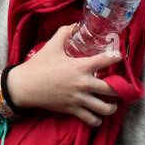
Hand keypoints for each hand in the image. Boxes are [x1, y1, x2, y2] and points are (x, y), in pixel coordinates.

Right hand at [4, 24, 123, 126]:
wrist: (24, 86)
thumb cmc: (38, 66)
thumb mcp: (51, 46)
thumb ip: (64, 33)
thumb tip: (74, 25)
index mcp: (80, 67)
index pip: (107, 60)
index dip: (116, 57)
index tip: (118, 56)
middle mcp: (83, 84)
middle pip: (113, 90)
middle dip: (120, 89)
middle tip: (118, 87)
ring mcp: (79, 99)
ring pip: (105, 108)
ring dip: (111, 107)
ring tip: (110, 104)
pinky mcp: (72, 110)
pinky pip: (91, 120)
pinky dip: (96, 120)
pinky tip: (97, 116)